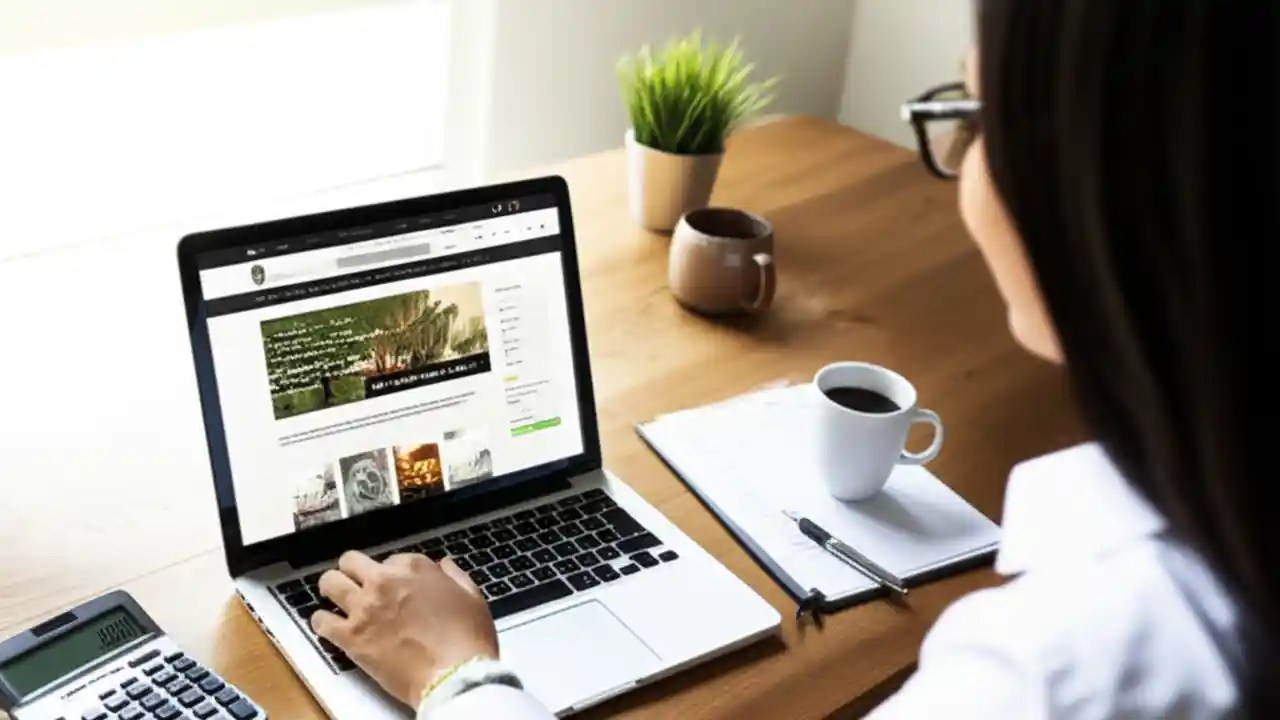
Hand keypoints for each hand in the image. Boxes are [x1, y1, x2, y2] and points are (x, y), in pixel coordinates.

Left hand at [310, 550, 498, 706]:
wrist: (454, 675)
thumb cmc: (467, 640)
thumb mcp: (472, 598)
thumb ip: (455, 576)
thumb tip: (444, 566)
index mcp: (414, 568)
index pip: (391, 558)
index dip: (391, 572)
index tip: (393, 585)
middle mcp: (385, 581)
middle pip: (351, 561)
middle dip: (352, 570)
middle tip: (354, 582)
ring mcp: (364, 608)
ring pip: (329, 583)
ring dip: (331, 588)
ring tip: (333, 597)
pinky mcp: (351, 637)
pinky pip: (320, 621)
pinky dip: (320, 622)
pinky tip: (325, 625)